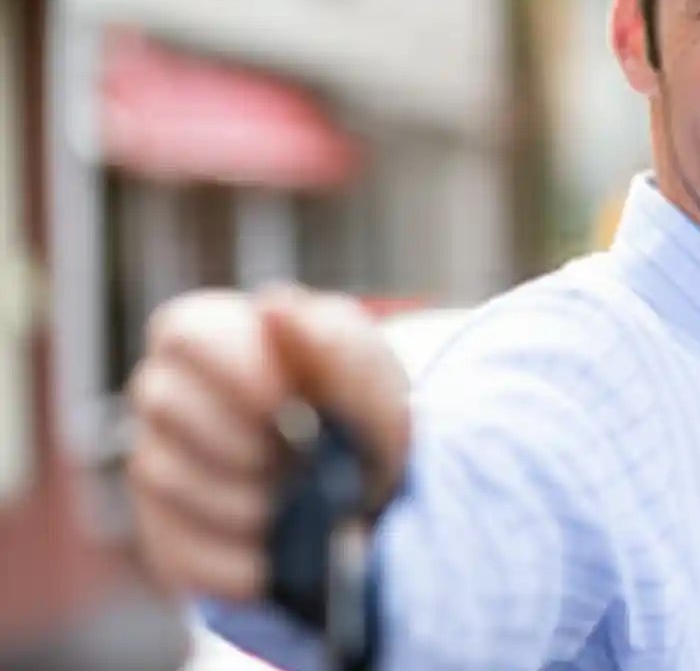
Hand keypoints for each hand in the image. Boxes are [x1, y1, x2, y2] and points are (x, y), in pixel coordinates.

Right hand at [127, 287, 409, 601]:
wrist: (372, 499)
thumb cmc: (362, 417)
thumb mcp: (371, 381)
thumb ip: (333, 343)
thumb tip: (276, 306)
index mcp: (216, 337)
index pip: (184, 331)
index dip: (227, 364)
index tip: (280, 399)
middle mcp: (171, 396)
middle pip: (165, 402)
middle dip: (240, 437)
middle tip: (300, 459)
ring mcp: (160, 465)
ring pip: (167, 476)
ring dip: (243, 498)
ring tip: (295, 507)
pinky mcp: (166, 536)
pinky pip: (175, 549)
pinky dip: (233, 560)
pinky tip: (274, 560)